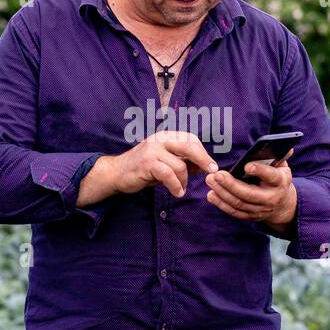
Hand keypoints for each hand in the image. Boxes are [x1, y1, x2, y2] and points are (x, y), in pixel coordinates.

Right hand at [96, 130, 218, 199]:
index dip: (203, 153)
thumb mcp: (165, 162)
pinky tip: (177, 192)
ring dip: (184, 181)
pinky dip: (176, 185)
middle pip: (189, 146)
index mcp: (166, 137)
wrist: (117, 173)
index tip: (212, 166)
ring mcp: (152, 150)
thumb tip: (204, 166)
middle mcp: (160, 139)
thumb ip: (182, 161)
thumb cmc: (143, 169)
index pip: (191, 139)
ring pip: (180, 165)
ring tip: (180, 189)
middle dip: (203, 160)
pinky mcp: (146, 163)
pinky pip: (168, 175)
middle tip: (211, 172)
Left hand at [203, 148, 296, 229]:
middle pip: (249, 193)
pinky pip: (234, 212)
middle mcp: (270, 198)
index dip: (260, 171)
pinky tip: (211, 195)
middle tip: (217, 174)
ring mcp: (260, 210)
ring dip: (222, 193)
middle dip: (231, 184)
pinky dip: (221, 204)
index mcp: (280, 182)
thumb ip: (280, 155)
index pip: (271, 176)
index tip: (246, 165)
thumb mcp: (282, 166)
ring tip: (210, 180)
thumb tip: (286, 145)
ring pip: (239, 203)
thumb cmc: (278, 178)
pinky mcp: (250, 216)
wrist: (282, 205)